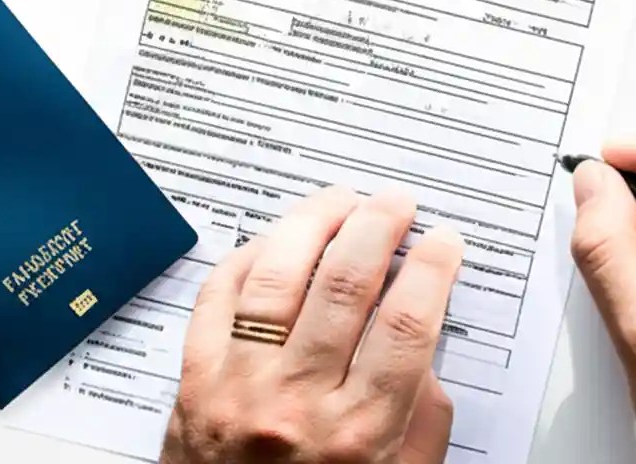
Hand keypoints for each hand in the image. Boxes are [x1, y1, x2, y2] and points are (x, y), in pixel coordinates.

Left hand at [163, 187, 464, 463]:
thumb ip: (421, 422)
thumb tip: (424, 348)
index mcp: (358, 435)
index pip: (407, 325)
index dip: (432, 268)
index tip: (443, 241)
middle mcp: (296, 403)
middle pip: (346, 284)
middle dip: (379, 226)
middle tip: (395, 205)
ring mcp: (238, 387)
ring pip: (278, 274)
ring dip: (314, 222)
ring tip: (340, 201)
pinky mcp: (192, 381)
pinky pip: (216, 297)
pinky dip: (248, 257)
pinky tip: (275, 240)